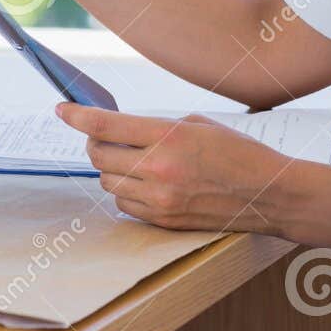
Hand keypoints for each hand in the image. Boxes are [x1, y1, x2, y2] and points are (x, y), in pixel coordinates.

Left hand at [55, 104, 285, 231]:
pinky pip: (125, 205)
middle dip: (95, 144)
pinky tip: (144, 183)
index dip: (78, 117)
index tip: (62, 110)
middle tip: (103, 137)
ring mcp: (160, 199)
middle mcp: (159, 169)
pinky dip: (126, 192)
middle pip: (99, 156)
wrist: (269, 194)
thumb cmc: (239, 153)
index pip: (106, 126)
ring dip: (112, 169)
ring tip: (133, 161)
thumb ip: (157, 127)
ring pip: (108, 182)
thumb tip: (121, 130)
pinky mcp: (163, 220)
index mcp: (168, 136)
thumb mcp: (198, 125)